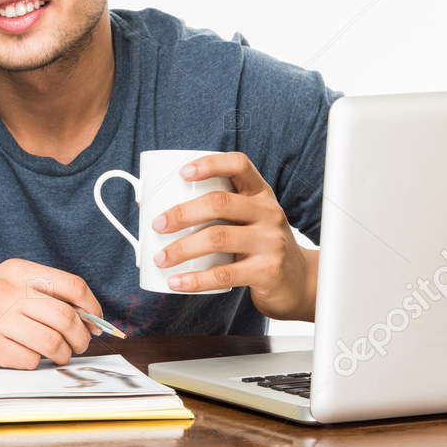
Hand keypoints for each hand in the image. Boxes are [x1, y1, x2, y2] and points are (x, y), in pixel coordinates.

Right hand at [0, 259, 103, 369]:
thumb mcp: (3, 282)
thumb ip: (39, 292)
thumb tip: (85, 314)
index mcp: (17, 271)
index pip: (71, 285)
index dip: (92, 307)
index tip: (97, 321)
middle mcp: (8, 291)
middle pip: (66, 317)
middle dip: (81, 337)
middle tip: (79, 344)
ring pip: (52, 342)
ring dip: (62, 354)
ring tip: (58, 355)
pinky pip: (30, 361)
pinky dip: (34, 364)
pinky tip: (26, 357)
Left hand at [150, 152, 314, 319]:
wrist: (298, 282)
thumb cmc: (259, 245)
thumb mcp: (246, 220)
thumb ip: (213, 211)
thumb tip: (148, 204)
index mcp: (260, 193)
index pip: (239, 165)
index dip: (210, 164)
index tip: (182, 173)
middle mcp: (268, 212)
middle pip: (219, 202)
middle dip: (182, 213)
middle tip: (157, 225)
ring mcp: (270, 242)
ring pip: (218, 238)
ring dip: (182, 248)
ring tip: (160, 257)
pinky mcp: (267, 271)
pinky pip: (225, 274)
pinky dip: (195, 279)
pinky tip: (177, 281)